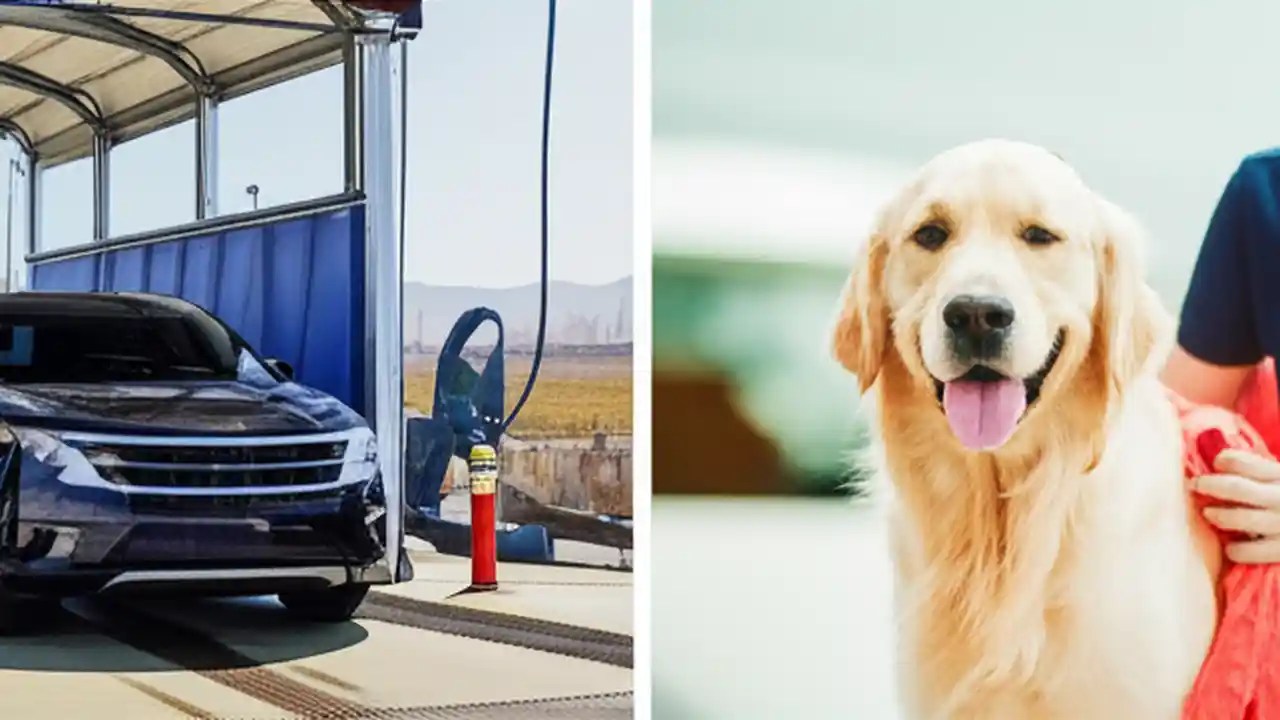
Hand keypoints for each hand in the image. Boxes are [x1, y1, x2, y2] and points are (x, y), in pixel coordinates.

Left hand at [1195, 449, 1279, 563]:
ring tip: (1209, 514)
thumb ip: (1260, 474)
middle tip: (1194, 485)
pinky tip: (1231, 549)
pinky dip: (1237, 550)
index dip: (1224, 460)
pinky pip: (1252, 552)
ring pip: (1241, 518)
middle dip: (1209, 485)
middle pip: (1236, 487)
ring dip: (1219, 515)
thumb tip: (1219, 462)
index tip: (1214, 463)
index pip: (1243, 461)